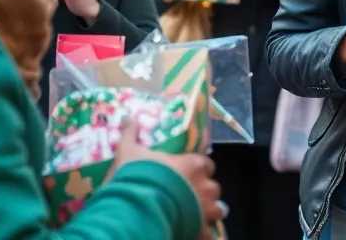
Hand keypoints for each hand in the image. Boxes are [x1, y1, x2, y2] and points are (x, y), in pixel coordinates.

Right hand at [111, 121, 225, 234]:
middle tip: (188, 195)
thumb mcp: (129, 152)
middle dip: (204, 190)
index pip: (206, 164)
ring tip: (196, 215)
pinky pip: (208, 233)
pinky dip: (204, 233)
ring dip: (209, 211)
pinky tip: (195, 232)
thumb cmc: (138, 177)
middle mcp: (205, 185)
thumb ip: (130, 135)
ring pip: (218, 209)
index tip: (189, 172)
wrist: (136, 209)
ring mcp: (205, 209)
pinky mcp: (200, 229)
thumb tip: (127, 118)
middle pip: (213, 186)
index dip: (199, 168)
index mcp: (193, 164)